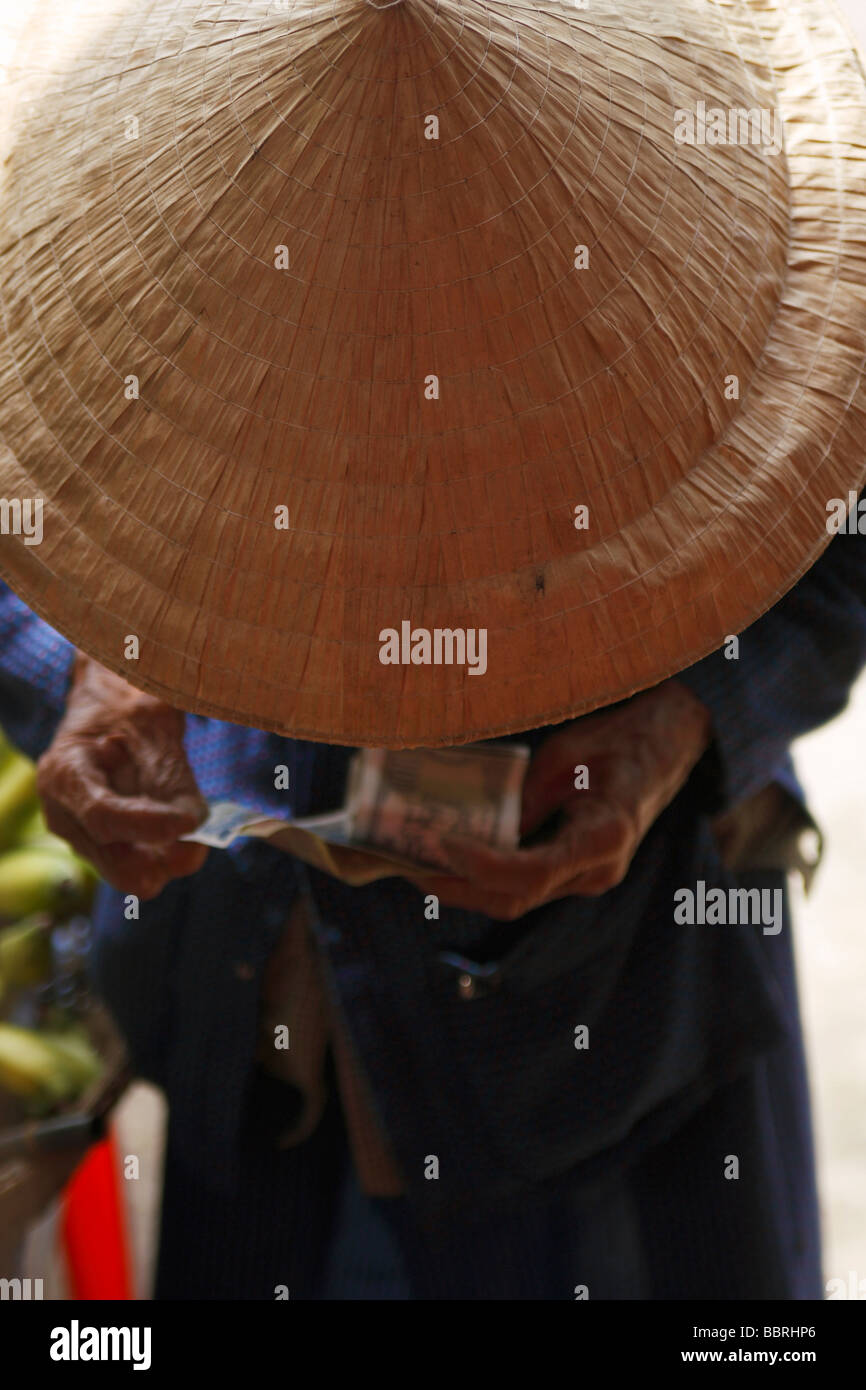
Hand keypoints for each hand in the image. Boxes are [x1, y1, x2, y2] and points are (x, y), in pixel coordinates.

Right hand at [36, 654, 207, 899]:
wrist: (109, 710)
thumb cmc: (130, 711)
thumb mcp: (157, 728)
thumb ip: (173, 780)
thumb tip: (194, 824)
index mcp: (64, 773)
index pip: (102, 815)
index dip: (148, 825)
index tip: (189, 822)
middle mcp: (63, 815)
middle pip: (116, 862)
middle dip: (162, 858)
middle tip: (197, 841)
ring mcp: (80, 838)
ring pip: (134, 872)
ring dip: (167, 854)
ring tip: (182, 816)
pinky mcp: (102, 849)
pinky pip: (142, 864)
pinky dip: (165, 850)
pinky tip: (173, 822)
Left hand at [406, 680, 711, 919]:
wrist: (667, 743)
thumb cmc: (619, 739)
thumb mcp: (565, 755)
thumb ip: (523, 797)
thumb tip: (473, 826)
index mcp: (604, 836)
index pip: (530, 875)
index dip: (479, 867)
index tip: (441, 843)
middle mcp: (598, 869)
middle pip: (514, 899)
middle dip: (456, 887)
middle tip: (407, 863)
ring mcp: (589, 876)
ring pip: (515, 899)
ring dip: (464, 887)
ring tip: (416, 862)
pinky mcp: (577, 871)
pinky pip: (525, 884)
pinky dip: (484, 876)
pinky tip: (450, 857)